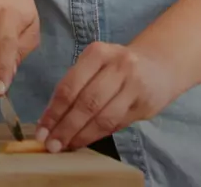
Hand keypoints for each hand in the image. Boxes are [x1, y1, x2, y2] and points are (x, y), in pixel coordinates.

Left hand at [35, 42, 181, 151]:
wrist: (159, 65)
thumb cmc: (116, 65)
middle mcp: (117, 66)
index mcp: (97, 53)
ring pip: (103, 117)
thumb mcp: (96, 63)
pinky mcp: (145, 105)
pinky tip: (84, 141)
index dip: (54, 111)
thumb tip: (50, 118)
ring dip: (81, 136)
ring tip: (65, 146)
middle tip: (50, 144)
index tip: (41, 130)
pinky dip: (97, 135)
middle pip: (86, 103)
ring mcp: (134, 86)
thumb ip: (76, 84)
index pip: (70, 85)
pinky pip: (117, 124)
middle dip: (66, 127)